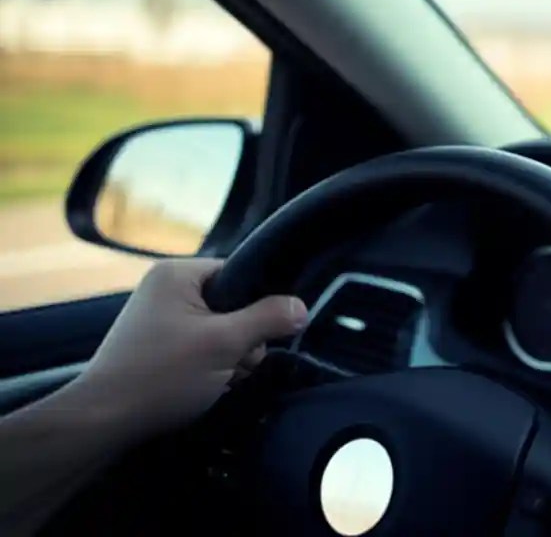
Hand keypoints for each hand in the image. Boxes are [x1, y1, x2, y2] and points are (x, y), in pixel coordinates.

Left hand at [68, 258, 307, 443]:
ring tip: (215, 378)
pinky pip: (201, 348)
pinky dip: (210, 367)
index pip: (240, 273)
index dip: (257, 304)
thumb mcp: (224, 344)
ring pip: (221, 331)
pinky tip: (204, 386)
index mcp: (177, 273)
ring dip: (230, 357)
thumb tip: (302, 306)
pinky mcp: (156, 347)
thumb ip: (268, 319)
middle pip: (234, 304)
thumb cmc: (162, 375)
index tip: (255, 336)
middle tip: (231, 363)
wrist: (103, 422)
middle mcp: (166, 289)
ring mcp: (159, 319)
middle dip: (243, 339)